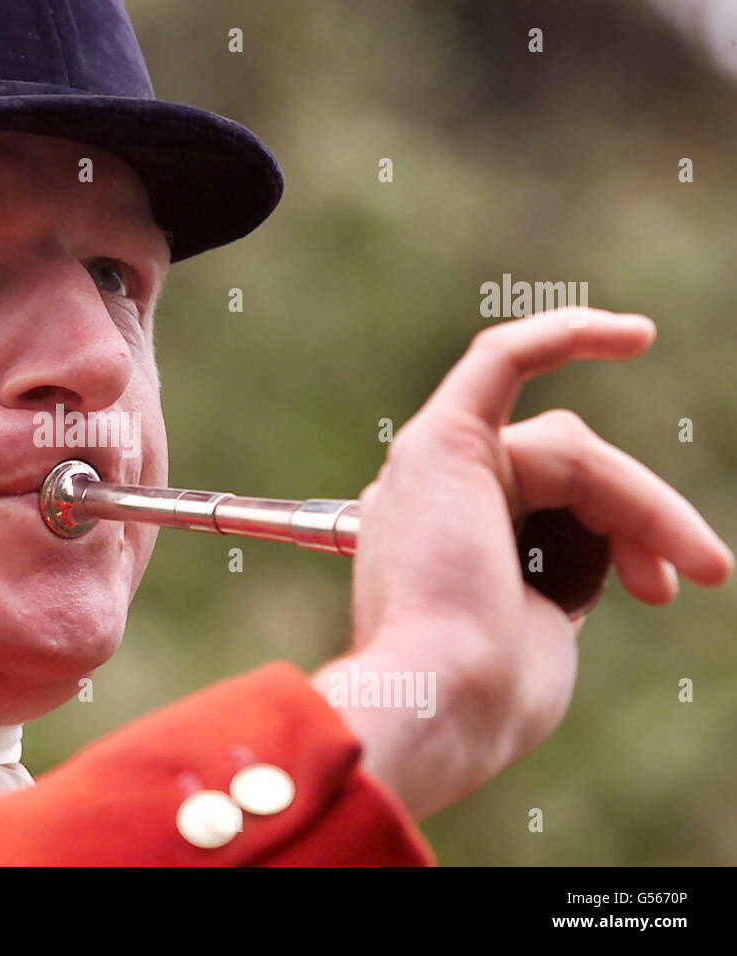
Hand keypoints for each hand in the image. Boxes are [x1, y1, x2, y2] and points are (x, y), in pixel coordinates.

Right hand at [311, 307, 732, 819]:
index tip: (663, 587)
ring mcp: (428, 465)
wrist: (442, 702)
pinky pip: (502, 360)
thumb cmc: (488, 694)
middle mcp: (426, 497)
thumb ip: (557, 578)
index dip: (620, 533)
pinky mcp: (440, 441)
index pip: (545, 502)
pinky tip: (634, 337)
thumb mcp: (541, 628)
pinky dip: (564, 338)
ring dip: (644, 500)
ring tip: (696, 566)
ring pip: (568, 447)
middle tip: (696, 577)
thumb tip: (599, 557)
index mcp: (439, 543)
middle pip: (566, 469)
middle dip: (640, 516)